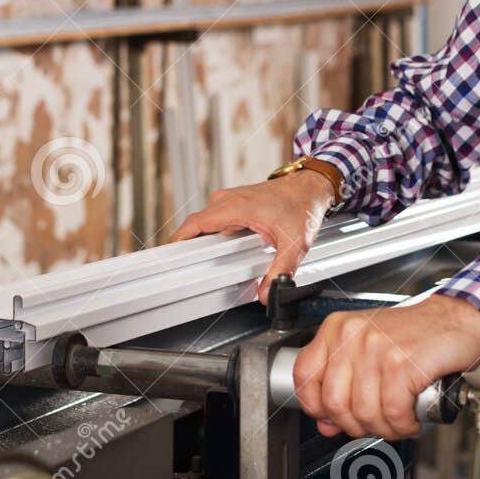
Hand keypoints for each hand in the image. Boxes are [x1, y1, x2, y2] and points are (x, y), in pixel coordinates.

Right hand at [170, 171, 335, 301]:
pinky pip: (215, 219)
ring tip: (202, 262)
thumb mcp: (295, 243)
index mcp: (236, 207)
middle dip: (191, 246)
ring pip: (206, 223)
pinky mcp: (234, 202)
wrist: (311, 186)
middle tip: (187, 268)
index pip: (195, 223)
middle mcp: (228, 200)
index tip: (168, 257)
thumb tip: (266, 292)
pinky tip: (220, 249)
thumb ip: (281, 270)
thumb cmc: (302, 206)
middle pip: (197, 225)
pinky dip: (213, 234)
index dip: (178, 240)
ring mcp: (230, 200)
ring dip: (203, 240)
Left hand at [293, 295, 479, 440]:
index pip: (304, 375)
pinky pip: (393, 412)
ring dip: (384, 428)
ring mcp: (376, 347)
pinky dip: (403, 425)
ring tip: (397, 422)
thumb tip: (326, 423)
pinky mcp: (402, 363)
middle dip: (355, 425)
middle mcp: (352, 335)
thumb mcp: (370, 351)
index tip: (331, 417)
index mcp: (337, 329)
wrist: (457, 319)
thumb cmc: (416, 335)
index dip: (315, 406)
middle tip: (375, 424)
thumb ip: (343, 385)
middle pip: (333, 402)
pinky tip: (411, 420)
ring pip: (364, 412)